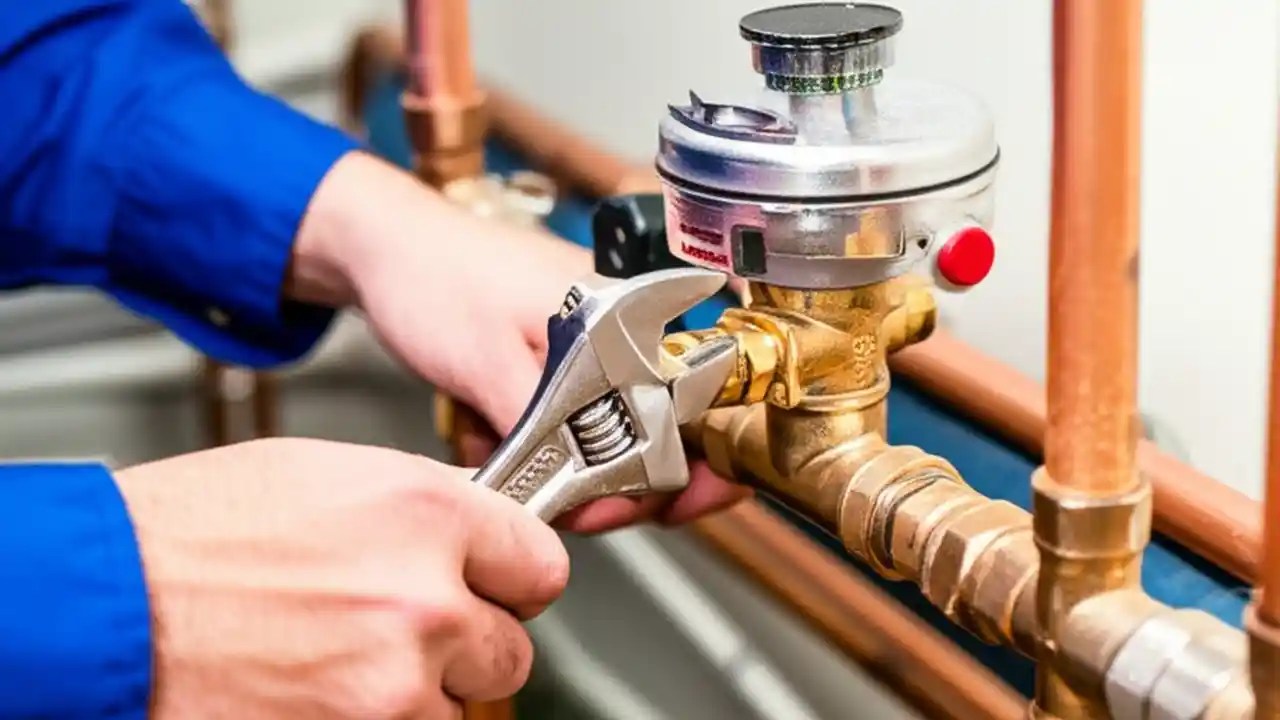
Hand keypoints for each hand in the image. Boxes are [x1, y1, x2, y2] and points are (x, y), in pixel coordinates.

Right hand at [114, 438, 567, 718]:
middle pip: (511, 645)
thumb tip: (481, 521)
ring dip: (423, 690)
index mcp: (427, 514)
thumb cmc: (196, 534)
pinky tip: (328, 689)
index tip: (496, 582)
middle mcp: (425, 600)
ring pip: (462, 704)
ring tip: (345, 656)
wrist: (109, 608)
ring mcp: (394, 685)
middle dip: (468, 639)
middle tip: (407, 625)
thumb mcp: (331, 474)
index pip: (542, 564)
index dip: (513, 575)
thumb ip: (426, 503)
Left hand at [288, 152, 750, 530]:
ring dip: (568, 467)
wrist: (383, 248)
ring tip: (514, 453)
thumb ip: (546, 432)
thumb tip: (587, 487)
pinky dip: (541, 447)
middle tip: (577, 507)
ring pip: (614, 440)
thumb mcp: (487, 365)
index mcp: (628, 311)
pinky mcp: (561, 366)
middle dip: (620, 483)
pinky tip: (500, 435)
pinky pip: (573, 427)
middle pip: (665, 433)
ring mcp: (593, 349)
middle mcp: (623, 327)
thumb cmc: (434, 274)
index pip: (704, 399)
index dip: (698, 464)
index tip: (672, 506)